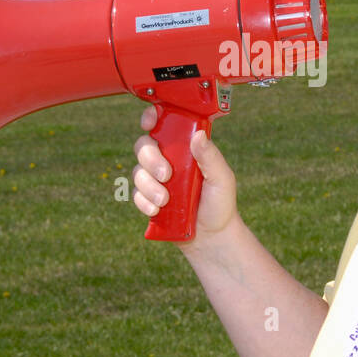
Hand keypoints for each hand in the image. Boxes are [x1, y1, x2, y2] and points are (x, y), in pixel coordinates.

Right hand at [131, 104, 238, 245]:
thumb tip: (198, 135)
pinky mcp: (148, 199)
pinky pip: (136, 195)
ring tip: (165, 200)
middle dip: (150, 159)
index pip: (164, 125)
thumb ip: (211, 157)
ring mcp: (156, 180)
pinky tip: (157, 210)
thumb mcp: (222, 178)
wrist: (211, 238)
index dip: (152, 118)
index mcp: (185, 148)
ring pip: (137, 171)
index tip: (149, 123)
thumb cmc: (220, 203)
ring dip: (148, 186)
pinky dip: (143, 202)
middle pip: (144, 146)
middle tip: (166, 175)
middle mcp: (168, 160)